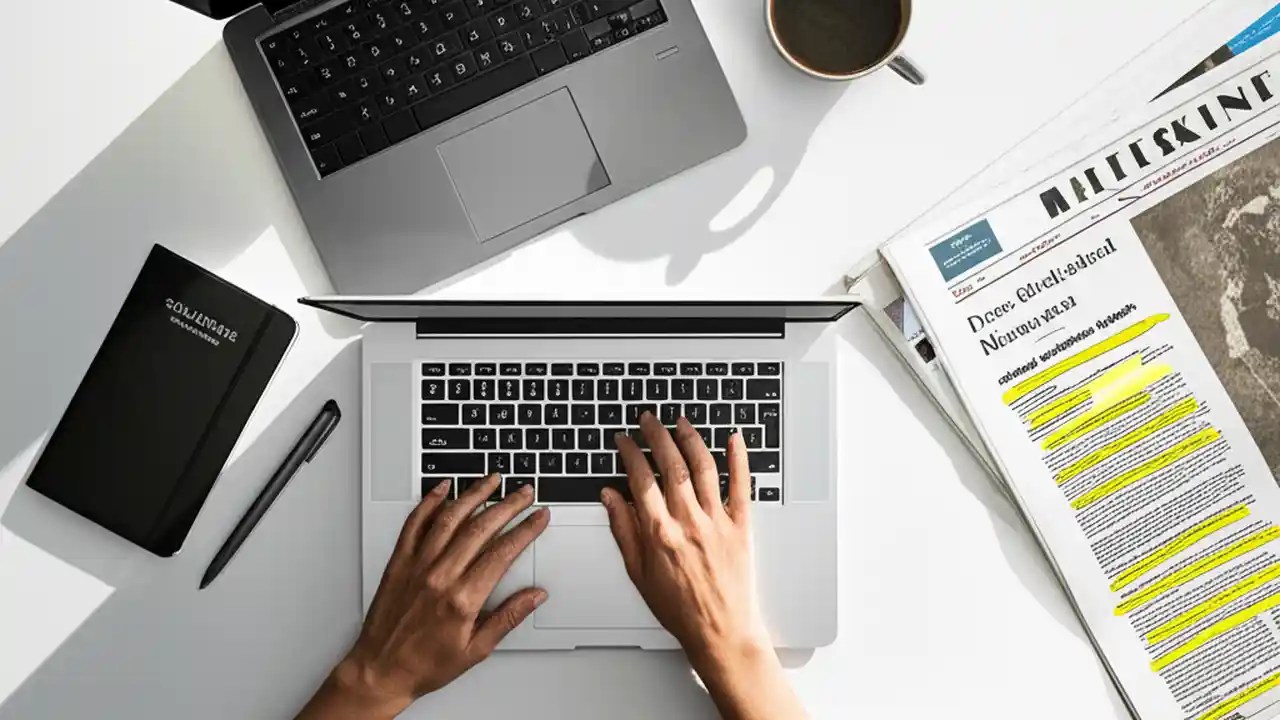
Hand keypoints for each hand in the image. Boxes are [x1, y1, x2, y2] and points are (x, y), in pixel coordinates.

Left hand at [297, 474, 549, 719]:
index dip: (525, 530)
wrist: (380, 671)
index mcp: (463, 599)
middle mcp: (440, 576)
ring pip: (450, 518)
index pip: (503, 552)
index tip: (539, 517)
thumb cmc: (425, 664)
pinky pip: (414, 524)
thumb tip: (535, 596)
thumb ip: (508, 617)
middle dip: (507, 505)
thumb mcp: (477, 650)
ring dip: (473, 494)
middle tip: (524, 492)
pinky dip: (429, 502)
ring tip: (491, 480)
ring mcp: (417, 565)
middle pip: (481, 528)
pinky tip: (443, 488)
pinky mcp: (398, 562)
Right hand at [602, 413, 805, 719]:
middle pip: (671, 466)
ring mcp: (717, 522)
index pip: (641, 480)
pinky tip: (734, 439)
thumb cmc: (680, 609)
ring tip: (681, 421)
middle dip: (657, 435)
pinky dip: (739, 459)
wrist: (721, 632)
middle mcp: (689, 523)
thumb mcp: (638, 573)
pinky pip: (741, 486)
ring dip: (691, 439)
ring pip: (703, 468)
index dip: (630, 453)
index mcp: (660, 534)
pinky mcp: (741, 527)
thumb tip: (610, 496)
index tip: (624, 439)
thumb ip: (623, 530)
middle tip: (649, 418)